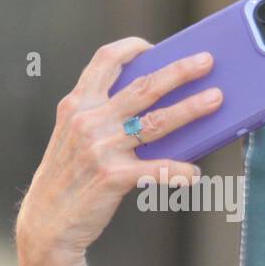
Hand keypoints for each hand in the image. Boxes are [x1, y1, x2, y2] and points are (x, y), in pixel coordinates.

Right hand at [16, 38, 222, 259]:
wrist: (48, 219)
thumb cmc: (71, 175)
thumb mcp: (76, 136)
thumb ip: (105, 116)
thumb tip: (158, 106)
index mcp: (78, 104)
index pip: (105, 62)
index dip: (132, 49)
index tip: (155, 46)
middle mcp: (88, 119)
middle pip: (143, 87)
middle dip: (179, 72)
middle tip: (207, 62)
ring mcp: (100, 147)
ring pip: (156, 122)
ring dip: (190, 109)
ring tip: (216, 100)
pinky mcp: (113, 176)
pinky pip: (157, 169)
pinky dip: (180, 171)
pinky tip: (195, 173)